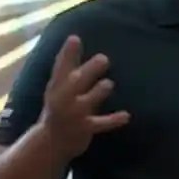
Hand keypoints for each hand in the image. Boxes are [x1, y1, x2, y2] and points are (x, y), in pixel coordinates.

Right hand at [38, 35, 130, 158]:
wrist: (52, 142)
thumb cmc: (59, 106)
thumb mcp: (59, 85)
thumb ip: (69, 63)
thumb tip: (75, 37)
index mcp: (57, 87)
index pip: (60, 67)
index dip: (67, 53)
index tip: (75, 38)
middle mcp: (63, 100)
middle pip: (74, 83)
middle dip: (88, 72)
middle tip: (104, 59)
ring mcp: (73, 115)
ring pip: (87, 102)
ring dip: (98, 93)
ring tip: (109, 84)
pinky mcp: (84, 129)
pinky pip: (101, 124)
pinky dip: (113, 120)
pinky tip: (127, 116)